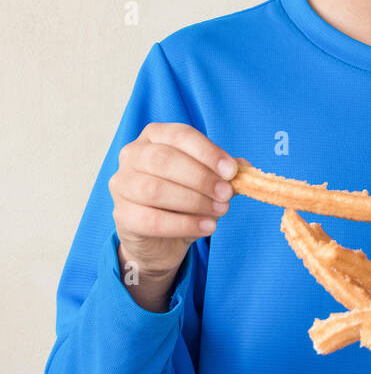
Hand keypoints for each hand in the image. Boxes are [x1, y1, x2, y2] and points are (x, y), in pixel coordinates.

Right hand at [109, 121, 236, 280]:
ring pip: (155, 190)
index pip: (180, 135)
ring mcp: (122, 184)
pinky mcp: (122, 214)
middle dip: (201, 178)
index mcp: (154, 136)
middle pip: (164, 160)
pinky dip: (184, 224)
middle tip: (227, 194)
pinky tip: (207, 227)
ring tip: (219, 211)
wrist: (161, 237)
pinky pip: (152, 220)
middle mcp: (132, 155)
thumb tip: (245, 169)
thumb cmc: (184, 199)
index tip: (231, 171)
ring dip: (194, 201)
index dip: (207, 152)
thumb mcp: (207, 181)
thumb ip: (223, 172)